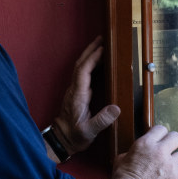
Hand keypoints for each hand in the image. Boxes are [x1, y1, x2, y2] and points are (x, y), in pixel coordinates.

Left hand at [51, 36, 119, 156]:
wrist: (61, 140)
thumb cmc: (74, 136)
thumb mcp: (89, 131)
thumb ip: (101, 120)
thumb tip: (116, 108)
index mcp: (77, 95)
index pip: (83, 71)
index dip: (92, 58)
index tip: (102, 48)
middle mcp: (75, 90)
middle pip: (80, 64)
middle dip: (90, 50)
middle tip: (102, 38)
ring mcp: (75, 91)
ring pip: (80, 67)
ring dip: (89, 55)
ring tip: (101, 45)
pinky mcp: (77, 94)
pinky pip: (83, 74)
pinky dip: (90, 64)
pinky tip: (98, 63)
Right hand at [112, 124, 177, 178]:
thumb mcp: (122, 158)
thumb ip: (134, 151)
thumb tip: (137, 153)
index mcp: (145, 143)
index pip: (161, 129)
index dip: (160, 135)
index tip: (159, 141)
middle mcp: (159, 151)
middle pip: (176, 137)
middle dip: (172, 144)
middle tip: (168, 152)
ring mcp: (170, 165)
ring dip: (175, 163)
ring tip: (167, 170)